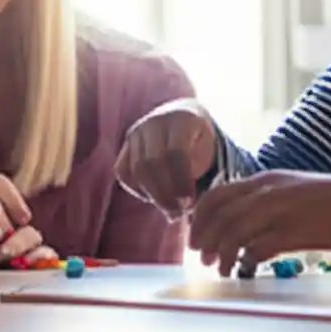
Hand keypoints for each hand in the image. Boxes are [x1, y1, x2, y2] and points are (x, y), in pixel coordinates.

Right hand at [115, 98, 216, 217]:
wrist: (184, 118)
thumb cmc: (200, 142)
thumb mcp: (207, 152)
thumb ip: (197, 173)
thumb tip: (185, 207)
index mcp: (181, 119)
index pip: (175, 153)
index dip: (180, 182)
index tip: (189, 203)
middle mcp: (154, 121)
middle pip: (150, 163)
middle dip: (164, 194)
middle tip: (177, 213)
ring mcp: (136, 132)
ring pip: (135, 170)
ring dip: (151, 195)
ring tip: (168, 209)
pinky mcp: (125, 145)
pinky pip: (123, 172)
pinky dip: (137, 190)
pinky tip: (154, 196)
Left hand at [190, 171, 330, 276]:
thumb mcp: (295, 189)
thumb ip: (270, 200)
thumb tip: (247, 222)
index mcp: (266, 180)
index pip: (218, 195)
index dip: (200, 216)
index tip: (195, 233)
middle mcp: (268, 192)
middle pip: (219, 214)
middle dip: (203, 236)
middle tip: (199, 255)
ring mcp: (281, 211)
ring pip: (233, 232)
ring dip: (221, 253)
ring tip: (218, 268)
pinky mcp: (295, 232)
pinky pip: (257, 248)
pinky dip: (245, 260)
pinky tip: (244, 270)